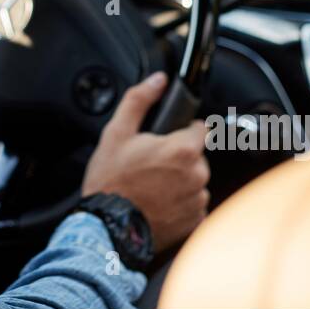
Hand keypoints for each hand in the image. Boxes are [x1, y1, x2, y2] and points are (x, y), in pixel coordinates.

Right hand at [81, 71, 210, 249]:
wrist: (108, 227)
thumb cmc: (111, 182)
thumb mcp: (117, 133)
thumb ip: (140, 100)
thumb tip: (157, 81)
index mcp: (183, 149)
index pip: (202, 129)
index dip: (183, 130)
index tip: (167, 138)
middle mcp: (197, 175)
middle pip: (197, 156)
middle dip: (179, 158)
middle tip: (151, 166)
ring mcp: (197, 201)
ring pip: (195, 181)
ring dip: (179, 181)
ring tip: (152, 187)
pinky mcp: (194, 222)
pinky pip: (193, 205)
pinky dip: (179, 204)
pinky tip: (158, 204)